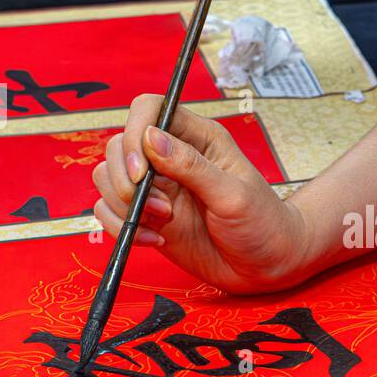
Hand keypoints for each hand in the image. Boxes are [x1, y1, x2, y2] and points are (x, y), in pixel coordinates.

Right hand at [92, 95, 316, 293]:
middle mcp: (171, 158)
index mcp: (198, 138)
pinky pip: (109, 211)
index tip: (142, 171)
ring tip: (162, 223)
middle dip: (126, 178)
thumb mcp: (233, 195)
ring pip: (108, 178)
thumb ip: (192, 167)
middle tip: (159, 207)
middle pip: (119, 145)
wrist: (268, 265)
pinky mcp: (147, 216)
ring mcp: (157, 188)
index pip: (150, 110)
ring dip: (123, 204)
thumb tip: (151, 138)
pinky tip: (154, 240)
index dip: (135, 133)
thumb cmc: (263, 224)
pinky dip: (121, 227)